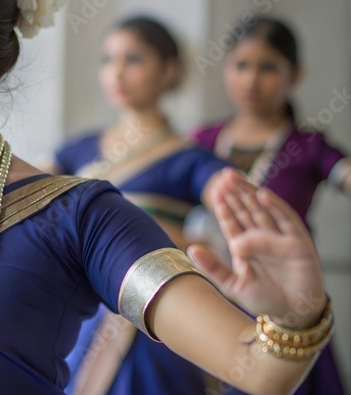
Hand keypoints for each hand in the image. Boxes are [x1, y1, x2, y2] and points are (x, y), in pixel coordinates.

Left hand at [189, 168, 326, 328]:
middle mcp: (262, 239)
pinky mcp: (298, 242)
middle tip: (224, 176)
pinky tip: (262, 194)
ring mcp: (280, 238)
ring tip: (236, 178)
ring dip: (250, 193)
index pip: (232, 221)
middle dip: (235, 193)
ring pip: (262, 210)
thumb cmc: (263, 300)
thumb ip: (212, 266)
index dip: (223, 207)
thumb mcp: (231, 284)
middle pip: (246, 210)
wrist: (291, 314)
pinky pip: (286, 220)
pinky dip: (275, 206)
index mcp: (245, 246)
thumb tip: (191, 248)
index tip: (214, 192)